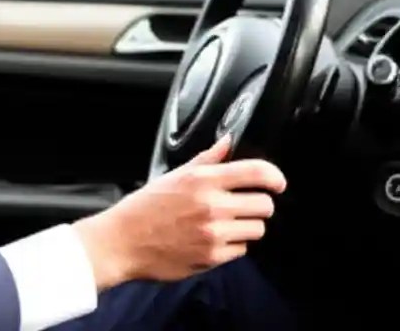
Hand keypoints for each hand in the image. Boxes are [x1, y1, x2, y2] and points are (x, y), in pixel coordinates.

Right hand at [72, 136, 285, 288]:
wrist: (122, 242)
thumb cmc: (145, 208)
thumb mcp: (174, 176)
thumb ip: (207, 160)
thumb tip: (228, 142)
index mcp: (202, 180)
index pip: (256, 173)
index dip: (275, 177)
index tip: (277, 183)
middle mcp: (211, 206)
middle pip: (264, 205)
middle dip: (258, 205)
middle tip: (244, 206)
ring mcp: (214, 234)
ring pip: (257, 229)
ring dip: (247, 226)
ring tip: (226, 224)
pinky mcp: (212, 258)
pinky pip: (241, 250)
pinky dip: (232, 246)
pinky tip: (212, 239)